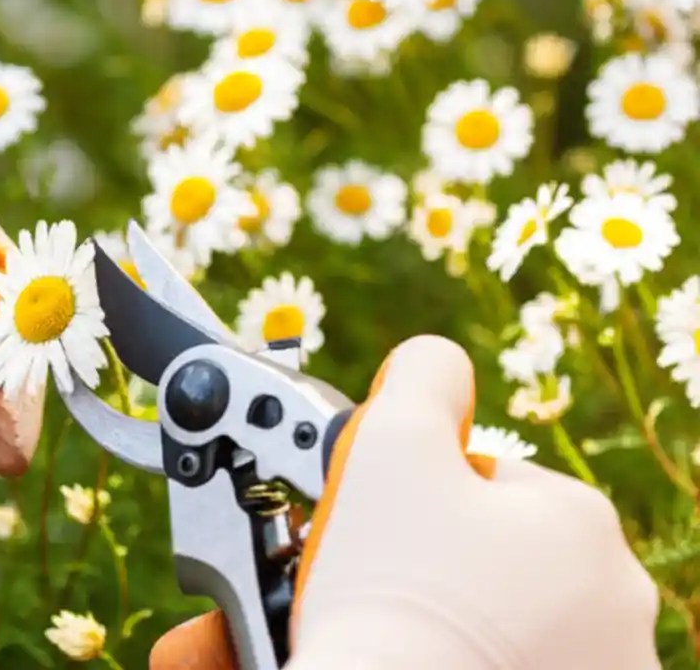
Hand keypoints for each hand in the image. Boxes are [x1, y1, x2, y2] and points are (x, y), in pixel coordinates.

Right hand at [150, 336, 658, 668]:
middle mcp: (619, 593)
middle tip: (389, 588)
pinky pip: (527, 662)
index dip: (416, 502)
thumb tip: (436, 359)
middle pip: (505, 554)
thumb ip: (423, 376)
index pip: (484, 483)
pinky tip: (438, 661)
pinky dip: (486, 661)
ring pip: (519, 617)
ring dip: (470, 618)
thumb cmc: (389, 588)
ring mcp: (609, 661)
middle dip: (448, 561)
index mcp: (579, 516)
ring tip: (411, 634)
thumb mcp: (390, 443)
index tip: (378, 535)